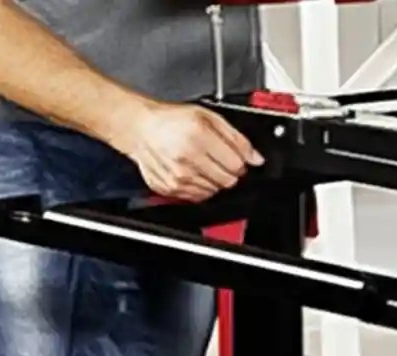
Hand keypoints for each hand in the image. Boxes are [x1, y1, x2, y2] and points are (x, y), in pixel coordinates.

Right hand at [113, 102, 263, 202]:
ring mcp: (177, 178)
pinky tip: (192, 171)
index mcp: (198, 138)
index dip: (240, 161)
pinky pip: (199, 196)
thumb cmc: (172, 121)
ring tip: (201, 162)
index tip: (235, 156)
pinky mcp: (170, 189)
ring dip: (214, 179)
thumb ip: (237, 138)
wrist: (140, 129)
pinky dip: (201, 186)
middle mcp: (187, 160)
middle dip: (228, 171)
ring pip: (215, 191)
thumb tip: (256, 158)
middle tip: (217, 158)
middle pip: (228, 181)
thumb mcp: (209, 117)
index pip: (237, 165)